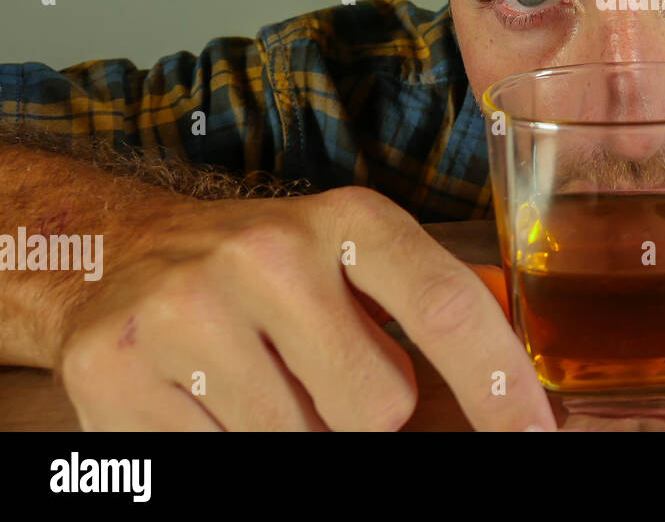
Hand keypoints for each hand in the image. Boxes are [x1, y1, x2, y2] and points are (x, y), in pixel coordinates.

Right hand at [56, 186, 553, 430]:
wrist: (121, 253)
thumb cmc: (268, 270)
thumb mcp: (354, 259)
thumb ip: (425, 308)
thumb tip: (520, 397)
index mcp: (347, 220)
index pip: (445, 306)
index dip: (499, 381)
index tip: (536, 432)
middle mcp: (268, 253)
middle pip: (378, 408)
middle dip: (361, 413)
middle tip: (315, 371)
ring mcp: (186, 310)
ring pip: (299, 445)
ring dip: (293, 431)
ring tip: (257, 380)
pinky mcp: (114, 370)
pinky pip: (216, 459)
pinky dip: (223, 443)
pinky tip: (203, 397)